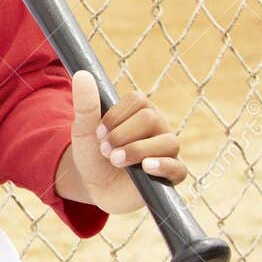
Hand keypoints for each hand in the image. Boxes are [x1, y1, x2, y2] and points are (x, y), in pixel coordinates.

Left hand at [62, 69, 189, 213]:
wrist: (93, 186)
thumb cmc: (93, 154)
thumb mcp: (84, 130)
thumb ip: (85, 104)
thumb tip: (82, 74)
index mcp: (140, 113)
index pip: (138, 100)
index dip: (115, 115)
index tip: (98, 132)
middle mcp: (158, 129)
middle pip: (151, 118)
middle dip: (121, 135)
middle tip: (104, 150)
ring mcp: (166, 152)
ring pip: (168, 141)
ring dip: (136, 150)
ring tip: (115, 160)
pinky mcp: (170, 176)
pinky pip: (178, 168)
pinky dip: (163, 165)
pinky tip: (145, 167)